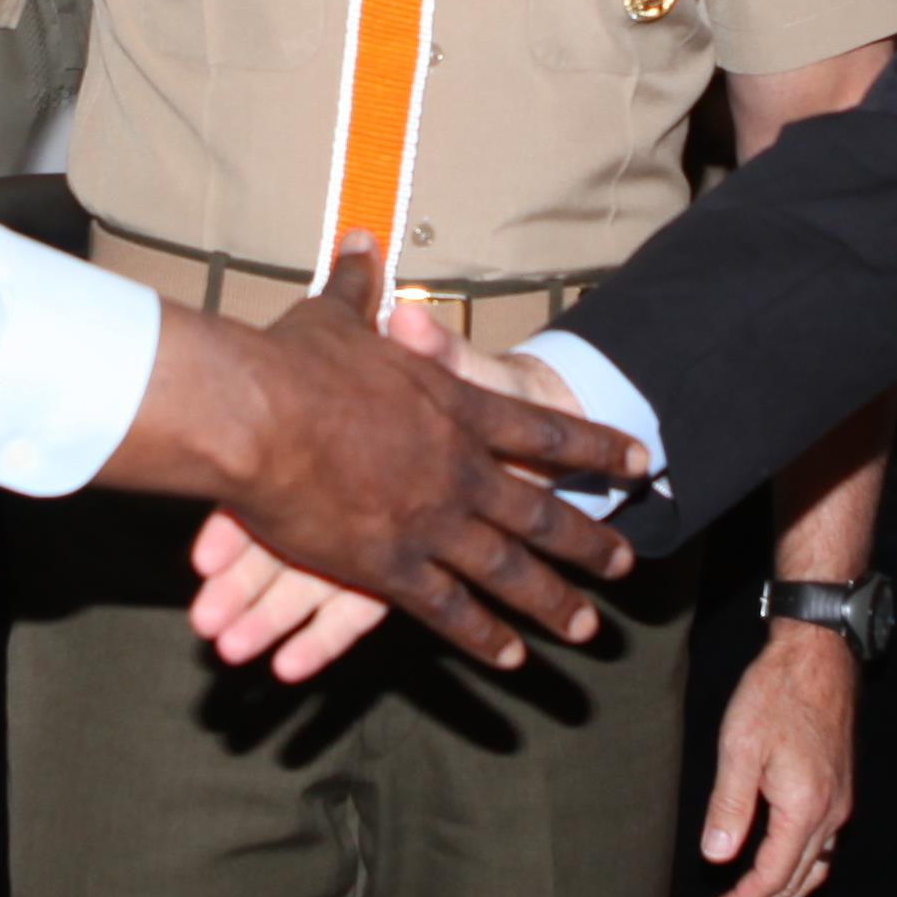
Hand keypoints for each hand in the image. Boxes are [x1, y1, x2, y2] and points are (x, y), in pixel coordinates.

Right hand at [153, 252, 633, 680]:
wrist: (256, 419)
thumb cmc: (294, 364)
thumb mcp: (335, 316)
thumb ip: (359, 286)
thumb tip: (363, 237)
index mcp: (458, 408)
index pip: (544, 430)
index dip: (595, 446)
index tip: (640, 460)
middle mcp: (461, 470)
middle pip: (542, 512)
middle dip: (587, 540)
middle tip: (625, 563)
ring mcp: (434, 522)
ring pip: (510, 572)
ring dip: (552, 602)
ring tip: (588, 629)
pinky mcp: (391, 567)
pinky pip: (449, 609)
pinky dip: (483, 636)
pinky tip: (511, 659)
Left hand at [701, 618, 855, 896]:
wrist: (818, 653)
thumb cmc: (775, 692)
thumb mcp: (740, 745)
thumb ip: (730, 806)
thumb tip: (718, 858)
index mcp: (806, 807)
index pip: (772, 876)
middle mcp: (831, 814)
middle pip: (795, 884)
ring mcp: (839, 804)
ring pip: (812, 872)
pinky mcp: (838, 791)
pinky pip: (820, 851)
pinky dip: (798, 876)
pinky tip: (782, 880)